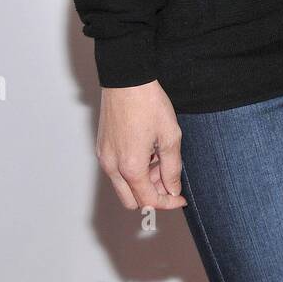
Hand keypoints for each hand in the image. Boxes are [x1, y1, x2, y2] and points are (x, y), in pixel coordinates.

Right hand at [96, 82, 187, 211]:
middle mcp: (112, 167)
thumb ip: (172, 168)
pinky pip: (117, 171)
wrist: (127, 79)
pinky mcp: (102, 147)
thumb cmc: (148, 103)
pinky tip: (147, 150)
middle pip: (132, 201)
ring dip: (142, 182)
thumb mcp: (170, 136)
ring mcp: (104, 157)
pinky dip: (132, 170)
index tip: (180, 197)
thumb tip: (172, 190)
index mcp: (130, 167)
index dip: (168, 202)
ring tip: (159, 156)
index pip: (149, 201)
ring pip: (124, 186)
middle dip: (153, 194)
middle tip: (169, 176)